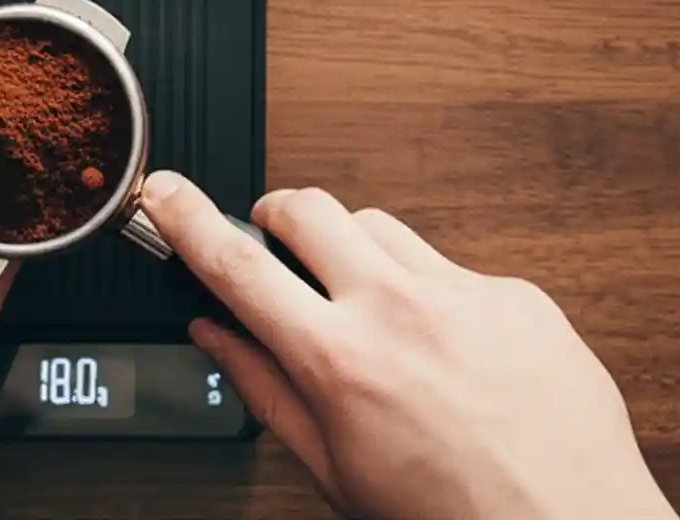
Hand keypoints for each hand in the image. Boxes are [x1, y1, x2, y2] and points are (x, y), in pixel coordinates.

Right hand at [141, 173, 677, 518]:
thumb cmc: (453, 515)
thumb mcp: (333, 468)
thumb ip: (264, 389)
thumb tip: (216, 335)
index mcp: (339, 362)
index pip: (237, 265)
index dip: (187, 219)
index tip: (164, 192)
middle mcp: (399, 311)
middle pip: (307, 207)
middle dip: (276, 216)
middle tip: (276, 247)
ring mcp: (463, 293)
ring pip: (378, 223)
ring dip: (353, 251)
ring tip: (368, 307)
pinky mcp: (515, 292)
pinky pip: (449, 263)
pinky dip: (428, 289)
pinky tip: (442, 342)